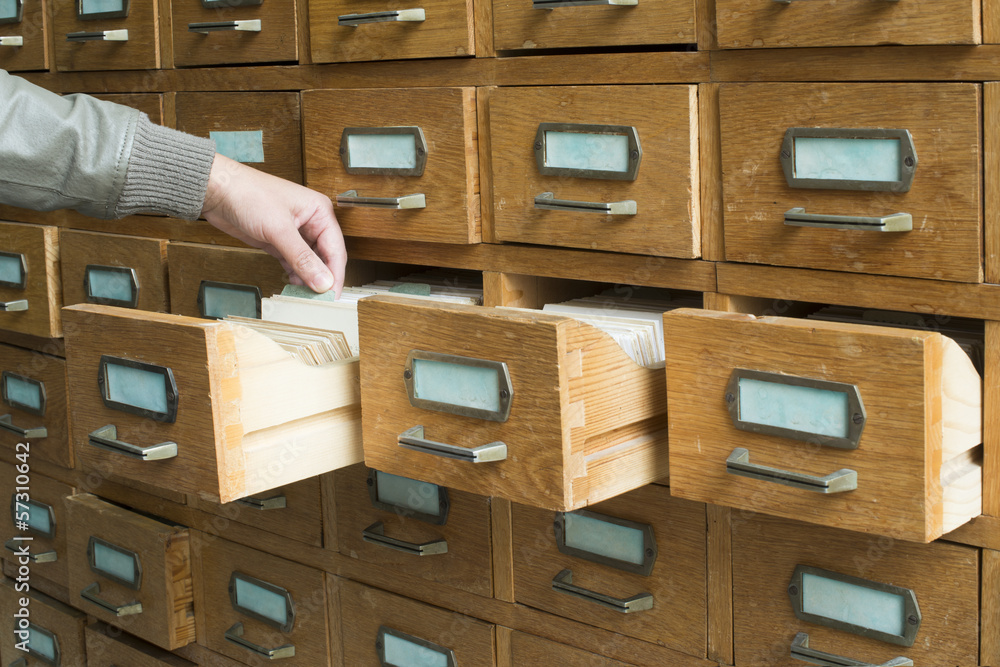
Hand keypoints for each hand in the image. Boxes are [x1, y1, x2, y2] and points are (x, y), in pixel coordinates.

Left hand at [201, 154, 346, 296]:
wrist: (217, 191)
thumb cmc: (248, 194)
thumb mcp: (279, 229)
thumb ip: (302, 258)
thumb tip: (322, 281)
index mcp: (319, 212)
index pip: (335, 250)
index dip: (335, 275)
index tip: (332, 296)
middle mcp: (310, 222)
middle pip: (325, 258)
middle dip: (322, 279)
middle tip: (319, 301)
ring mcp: (294, 233)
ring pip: (309, 263)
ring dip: (308, 279)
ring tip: (306, 297)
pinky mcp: (279, 242)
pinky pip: (293, 263)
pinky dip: (294, 276)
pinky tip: (294, 286)